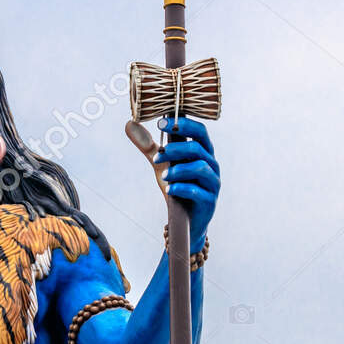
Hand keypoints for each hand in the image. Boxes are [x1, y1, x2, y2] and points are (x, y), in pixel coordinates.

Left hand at [153, 117, 218, 247]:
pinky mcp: (209, 201)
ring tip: (164, 176)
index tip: (162, 123)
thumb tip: (130, 124)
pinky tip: (169, 190)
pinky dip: (181, 189)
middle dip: (176, 149)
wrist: (185, 220)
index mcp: (203, 152)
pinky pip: (197, 191)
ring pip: (200, 168)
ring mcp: (212, 183)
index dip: (183, 124)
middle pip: (198, 148)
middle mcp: (211, 165)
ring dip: (178, 170)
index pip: (199, 131)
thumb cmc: (177, 186)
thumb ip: (148, 146)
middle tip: (158, 156)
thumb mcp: (161, 164)